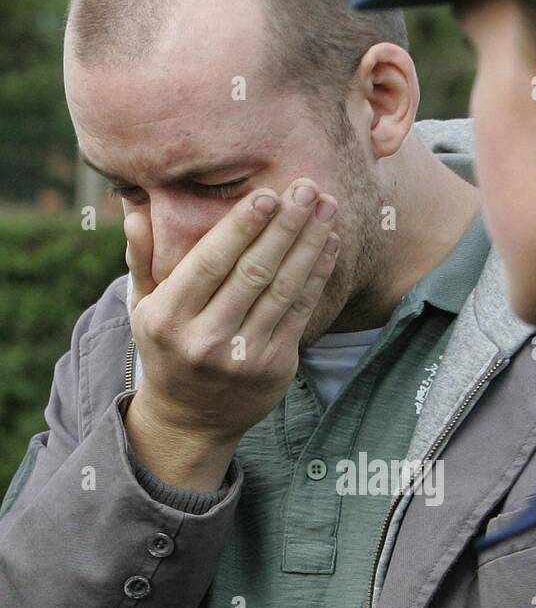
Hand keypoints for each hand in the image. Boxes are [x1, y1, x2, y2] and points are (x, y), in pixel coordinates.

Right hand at [125, 177, 338, 449]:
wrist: (190, 419)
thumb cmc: (167, 348)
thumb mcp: (142, 308)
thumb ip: (141, 260)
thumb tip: (135, 213)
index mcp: (168, 318)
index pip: (210, 263)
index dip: (242, 227)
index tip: (267, 194)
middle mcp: (206, 339)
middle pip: (254, 272)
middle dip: (285, 226)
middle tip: (308, 188)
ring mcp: (244, 357)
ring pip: (284, 290)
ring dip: (310, 244)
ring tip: (327, 207)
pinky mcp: (275, 368)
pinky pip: (301, 312)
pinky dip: (317, 275)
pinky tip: (329, 244)